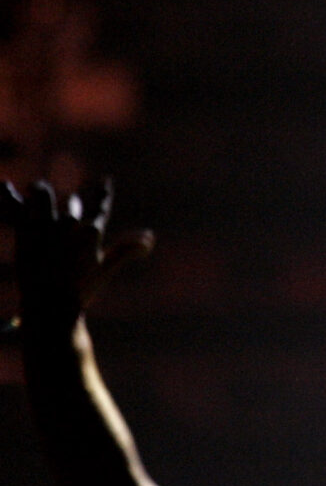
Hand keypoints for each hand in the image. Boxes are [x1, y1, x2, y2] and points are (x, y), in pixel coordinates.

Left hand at [1, 180, 153, 334]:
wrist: (50, 303)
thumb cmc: (79, 291)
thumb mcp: (104, 270)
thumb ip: (127, 250)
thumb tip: (150, 238)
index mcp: (91, 232)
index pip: (100, 207)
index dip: (103, 194)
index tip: (105, 182)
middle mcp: (72, 224)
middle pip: (70, 203)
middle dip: (68, 204)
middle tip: (58, 199)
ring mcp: (49, 225)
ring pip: (43, 195)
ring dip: (38, 192)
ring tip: (31, 188)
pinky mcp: (26, 229)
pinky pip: (18, 207)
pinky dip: (8, 195)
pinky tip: (4, 186)